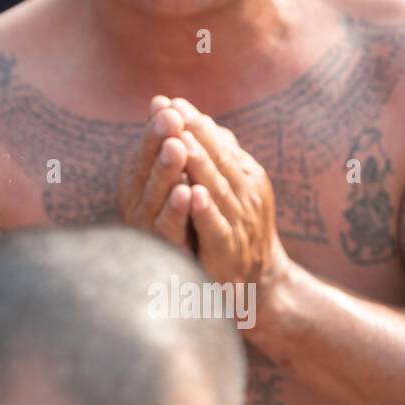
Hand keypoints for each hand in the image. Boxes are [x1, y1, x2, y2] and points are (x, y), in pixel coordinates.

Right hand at [117, 96, 193, 250]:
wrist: (210, 267)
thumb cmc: (186, 214)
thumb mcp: (178, 172)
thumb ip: (172, 140)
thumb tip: (161, 99)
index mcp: (138, 187)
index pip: (143, 154)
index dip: (153, 132)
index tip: (167, 107)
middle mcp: (137, 208)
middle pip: (145, 173)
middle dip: (158, 145)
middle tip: (170, 120)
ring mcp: (149, 232)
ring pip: (155, 199)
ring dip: (166, 172)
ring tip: (178, 147)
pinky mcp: (167, 253)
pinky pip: (169, 230)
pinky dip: (177, 210)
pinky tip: (188, 192)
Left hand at [167, 97, 290, 286]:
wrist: (260, 278)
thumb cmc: (240, 227)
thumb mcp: (234, 188)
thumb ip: (219, 159)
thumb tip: (204, 121)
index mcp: (245, 174)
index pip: (218, 142)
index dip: (195, 122)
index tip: (171, 101)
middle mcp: (245, 192)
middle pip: (217, 158)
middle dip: (193, 133)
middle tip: (170, 110)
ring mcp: (239, 219)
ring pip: (215, 187)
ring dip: (197, 164)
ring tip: (177, 141)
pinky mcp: (228, 247)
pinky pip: (215, 226)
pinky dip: (205, 210)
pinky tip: (191, 195)